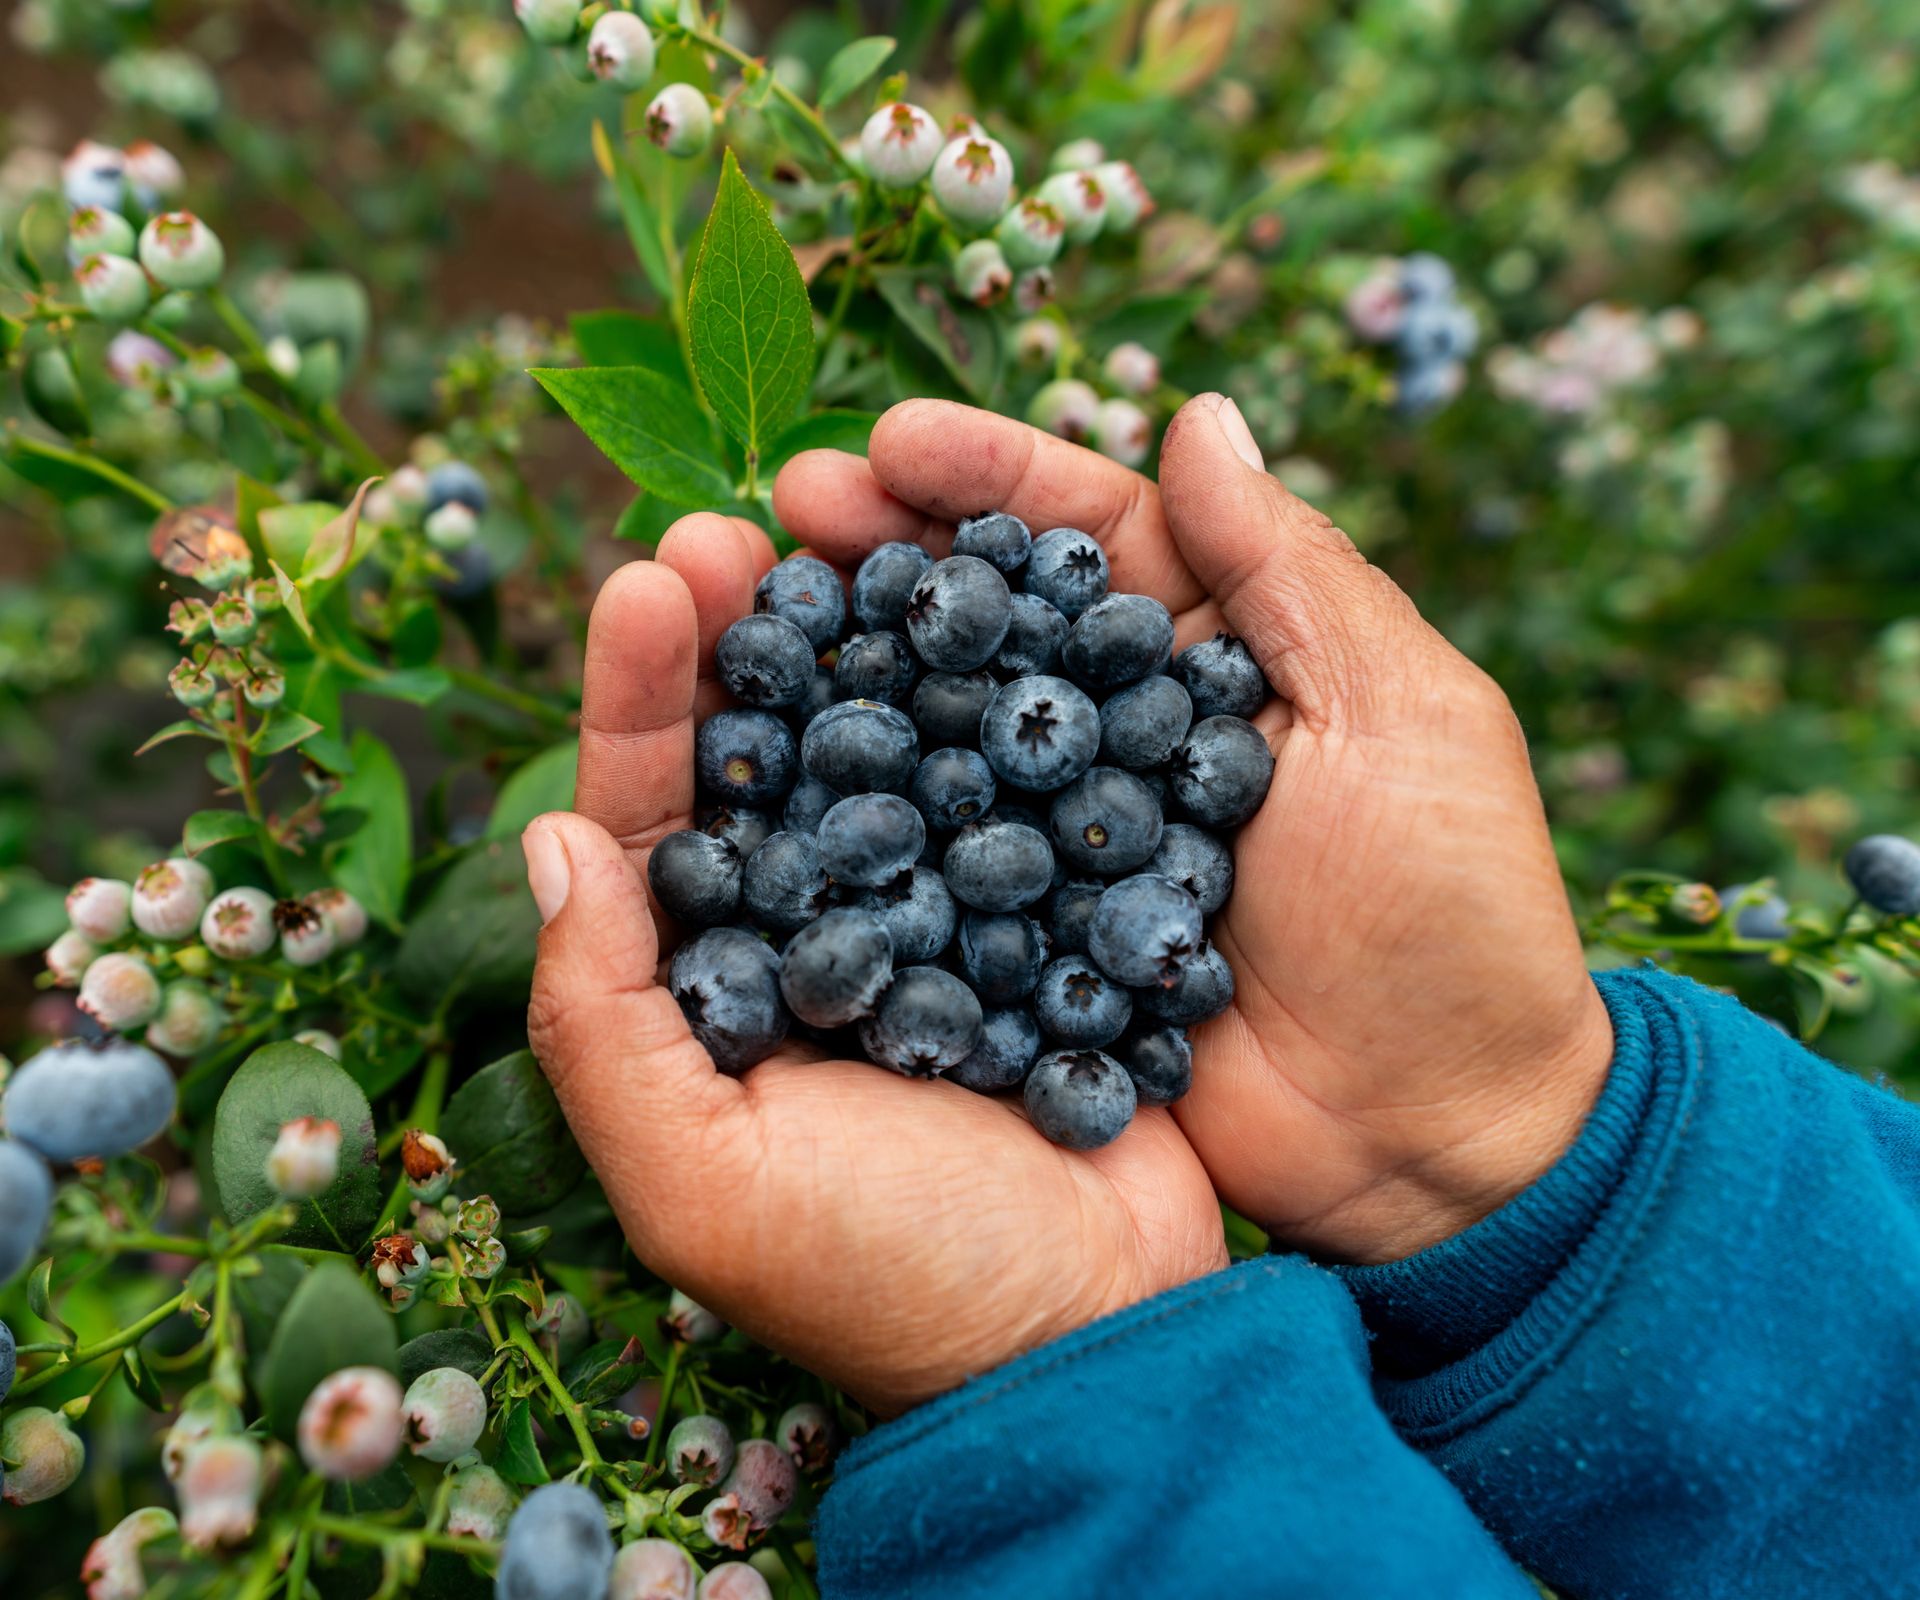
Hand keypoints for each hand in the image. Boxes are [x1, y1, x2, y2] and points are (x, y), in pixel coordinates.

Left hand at [523, 515, 1225, 1414]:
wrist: (1103, 1332)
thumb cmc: (894, 1275)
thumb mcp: (706, 1181)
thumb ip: (601, 1024)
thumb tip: (551, 841)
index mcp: (707, 996)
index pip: (649, 823)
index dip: (640, 701)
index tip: (647, 577)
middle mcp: (807, 939)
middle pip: (758, 758)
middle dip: (736, 639)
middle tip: (733, 521)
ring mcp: (928, 916)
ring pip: (877, 748)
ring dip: (856, 640)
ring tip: (847, 530)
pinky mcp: (1038, 910)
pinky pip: (1001, 784)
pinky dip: (986, 698)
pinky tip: (985, 610)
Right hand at [776, 395, 1613, 1261]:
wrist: (1432, 1145)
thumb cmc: (1451, 919)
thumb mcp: (1401, 718)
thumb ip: (1291, 571)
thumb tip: (1199, 412)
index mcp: (1223, 653)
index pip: (1093, 533)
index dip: (991, 479)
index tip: (886, 441)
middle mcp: (1129, 732)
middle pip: (992, 613)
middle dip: (888, 552)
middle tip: (780, 510)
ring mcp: (1067, 841)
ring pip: (940, 727)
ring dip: (845, 666)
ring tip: (740, 612)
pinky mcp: (1028, 944)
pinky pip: (930, 865)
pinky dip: (855, 819)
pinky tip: (770, 773)